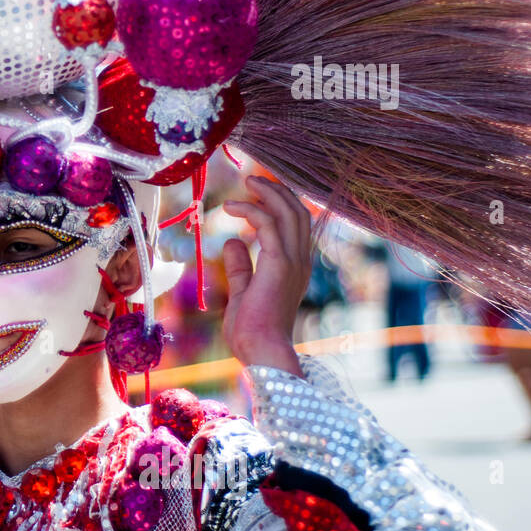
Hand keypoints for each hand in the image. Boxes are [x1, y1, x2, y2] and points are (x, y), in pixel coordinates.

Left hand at [221, 175, 311, 375]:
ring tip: (247, 182)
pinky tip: (231, 207)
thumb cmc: (251, 331)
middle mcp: (300, 261)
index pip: (297, 224)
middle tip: (253, 178)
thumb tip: (232, 243)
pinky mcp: (279, 264)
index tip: (258, 189)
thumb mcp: (243, 292)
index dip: (281, 202)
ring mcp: (293, 262)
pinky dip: (252, 209)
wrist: (261, 352)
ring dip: (268, 192)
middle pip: (298, 212)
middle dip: (278, 190)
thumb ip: (240, 267)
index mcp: (294, 267)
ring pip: (289, 212)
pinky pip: (269, 224)